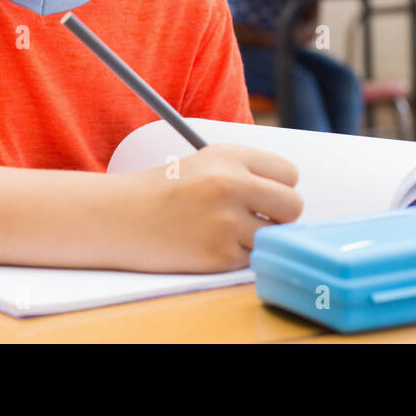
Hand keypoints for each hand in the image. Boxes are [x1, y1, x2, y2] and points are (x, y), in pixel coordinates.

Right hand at [121, 143, 302, 272]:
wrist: (122, 216)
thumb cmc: (167, 190)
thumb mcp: (208, 162)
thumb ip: (249, 171)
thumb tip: (292, 194)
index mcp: (231, 156)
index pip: (289, 174)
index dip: (280, 187)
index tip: (266, 195)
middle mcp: (232, 184)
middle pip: (293, 206)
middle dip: (280, 216)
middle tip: (257, 218)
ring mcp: (226, 221)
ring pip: (274, 236)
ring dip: (256, 238)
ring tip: (224, 230)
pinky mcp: (219, 253)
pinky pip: (250, 259)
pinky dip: (234, 256)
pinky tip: (208, 243)